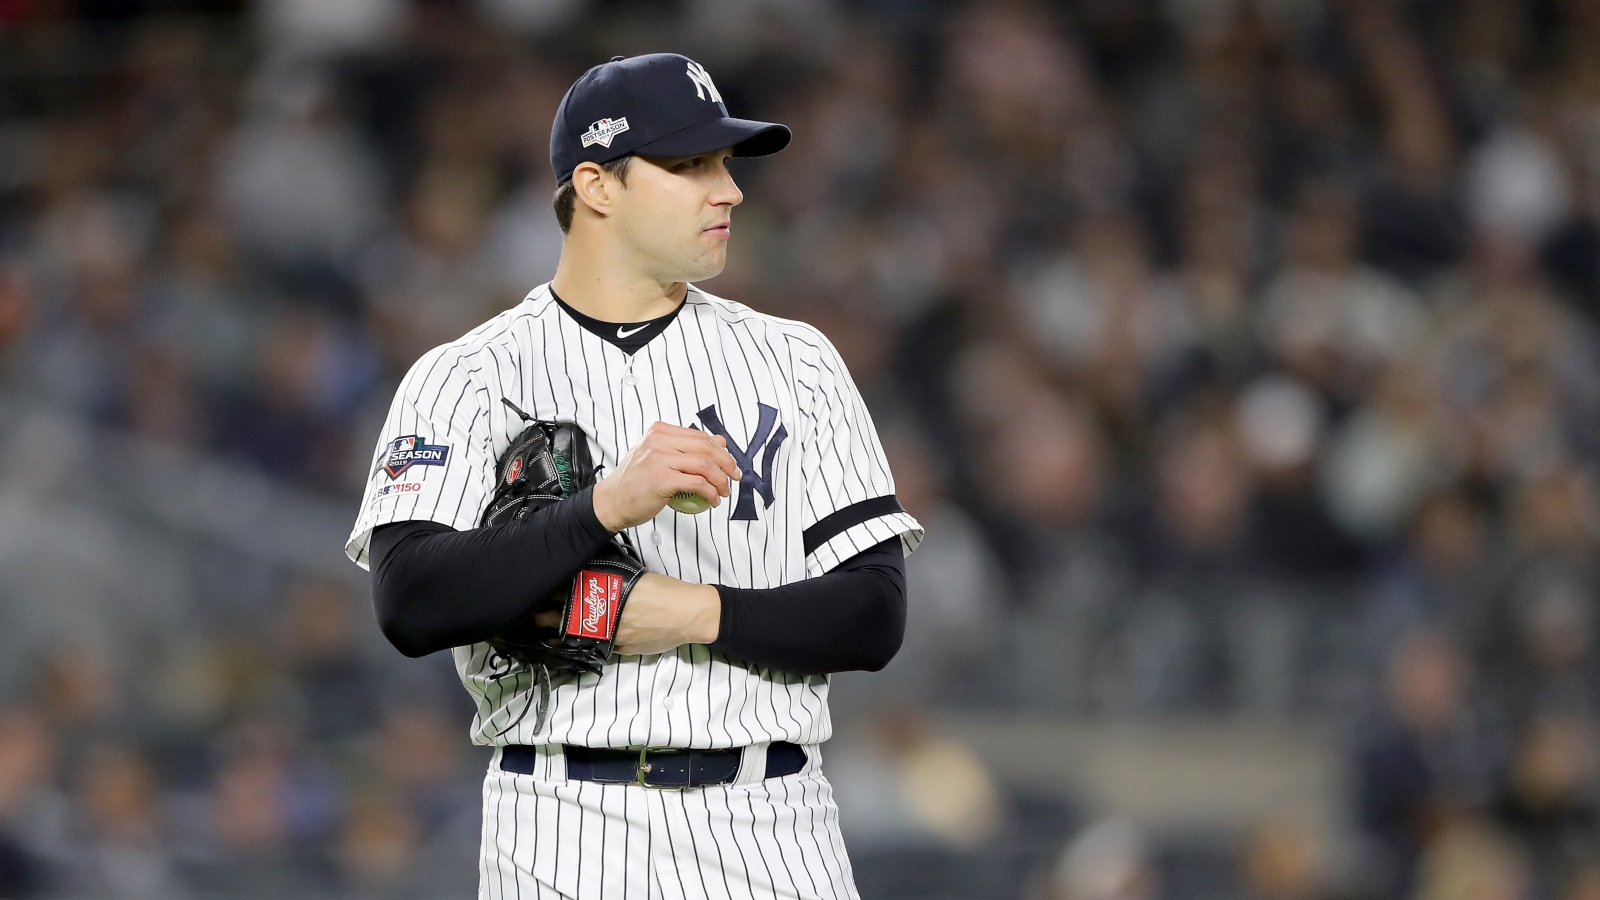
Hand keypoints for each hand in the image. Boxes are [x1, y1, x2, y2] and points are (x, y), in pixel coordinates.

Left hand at [532, 573, 718, 655]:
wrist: (689, 614)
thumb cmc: (666, 592)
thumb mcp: (637, 579)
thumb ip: (615, 583)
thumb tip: (598, 581)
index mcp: (610, 600)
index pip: (573, 602)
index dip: (555, 602)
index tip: (541, 600)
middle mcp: (609, 621)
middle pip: (572, 622)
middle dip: (552, 620)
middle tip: (537, 617)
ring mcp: (617, 638)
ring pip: (585, 638)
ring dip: (569, 635)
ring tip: (551, 635)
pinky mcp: (626, 650)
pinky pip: (605, 646)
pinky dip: (596, 642)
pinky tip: (588, 641)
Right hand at [591, 422, 740, 531]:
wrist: (611, 501)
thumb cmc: (634, 482)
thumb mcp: (658, 457)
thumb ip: (684, 449)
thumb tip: (719, 441)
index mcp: (659, 432)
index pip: (699, 436)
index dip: (721, 450)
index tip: (730, 464)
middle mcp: (659, 441)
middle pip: (706, 446)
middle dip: (727, 463)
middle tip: (734, 477)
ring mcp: (659, 459)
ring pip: (704, 464)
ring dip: (720, 480)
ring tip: (723, 491)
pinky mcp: (662, 479)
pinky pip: (697, 483)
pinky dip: (710, 492)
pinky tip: (712, 500)